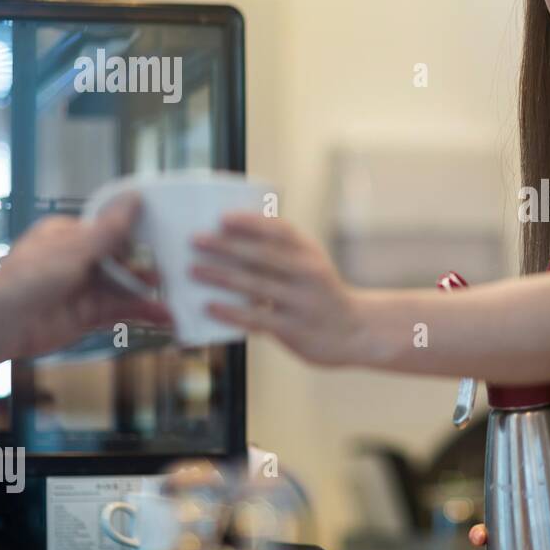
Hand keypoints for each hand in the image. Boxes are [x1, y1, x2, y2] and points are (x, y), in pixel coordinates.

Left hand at [0, 193, 171, 357]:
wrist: (1, 324)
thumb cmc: (28, 277)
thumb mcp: (76, 247)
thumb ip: (110, 227)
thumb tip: (134, 197)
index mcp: (68, 236)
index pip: (108, 229)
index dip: (136, 232)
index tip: (164, 233)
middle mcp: (75, 261)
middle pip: (120, 261)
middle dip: (146, 266)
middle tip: (175, 268)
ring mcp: (81, 289)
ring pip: (123, 288)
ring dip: (147, 294)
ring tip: (175, 297)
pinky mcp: (86, 316)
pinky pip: (119, 311)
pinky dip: (140, 313)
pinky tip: (162, 316)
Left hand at [190, 213, 359, 365]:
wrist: (356, 332)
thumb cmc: (320, 294)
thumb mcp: (311, 265)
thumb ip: (281, 252)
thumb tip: (229, 239)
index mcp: (311, 253)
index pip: (281, 231)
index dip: (251, 223)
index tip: (223, 218)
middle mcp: (310, 275)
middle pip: (262, 256)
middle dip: (225, 246)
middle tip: (195, 240)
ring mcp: (302, 303)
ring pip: (255, 286)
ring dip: (220, 276)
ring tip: (193, 270)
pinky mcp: (294, 330)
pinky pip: (256, 319)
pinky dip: (230, 311)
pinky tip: (209, 306)